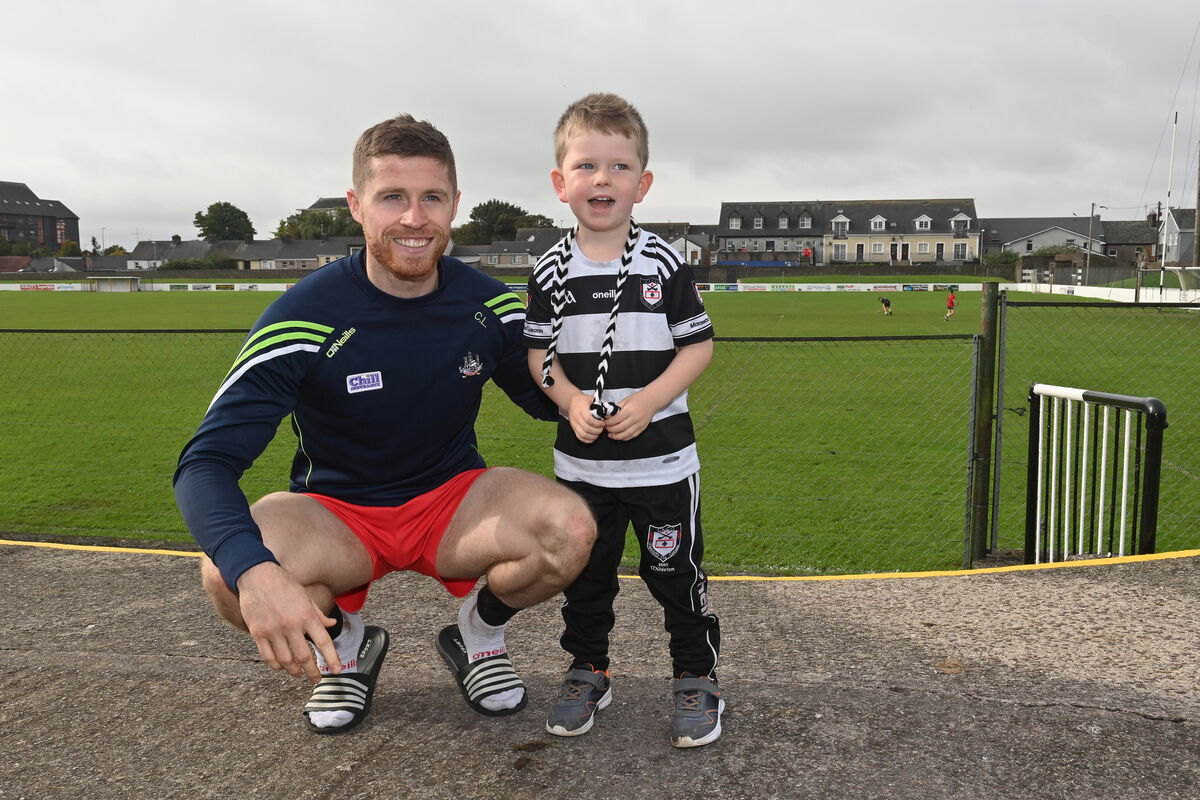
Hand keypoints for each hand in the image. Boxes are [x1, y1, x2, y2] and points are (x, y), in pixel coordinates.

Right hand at [236, 562, 339, 682]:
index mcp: (307, 615)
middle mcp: (291, 625)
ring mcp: (273, 631)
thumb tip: (332, 624)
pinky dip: (276, 666)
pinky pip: (268, 657)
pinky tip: (282, 667)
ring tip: (300, 674)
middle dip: (313, 672)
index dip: (332, 658)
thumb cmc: (284, 584)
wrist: (256, 575)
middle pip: (305, 657)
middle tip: (317, 679)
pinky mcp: (258, 633)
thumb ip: (319, 614)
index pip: (323, 642)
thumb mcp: (306, 596)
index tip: (337, 670)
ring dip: (294, 671)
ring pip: (286, 661)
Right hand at [567, 393, 605, 442]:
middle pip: (587, 428)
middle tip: (602, 429)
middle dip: (597, 431)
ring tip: (598, 433)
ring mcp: (574, 424)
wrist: (572, 402)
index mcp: (582, 409)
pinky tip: (592, 437)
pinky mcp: (573, 428)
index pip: (589, 419)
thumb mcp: (592, 399)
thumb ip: (600, 406)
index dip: (597, 423)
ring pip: (583, 434)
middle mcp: (577, 417)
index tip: (603, 423)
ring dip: (593, 436)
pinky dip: (587, 440)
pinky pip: (580, 437)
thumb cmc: (583, 401)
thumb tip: (608, 413)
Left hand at [604, 391, 653, 440]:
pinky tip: (619, 436)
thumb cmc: (638, 399)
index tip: (604, 422)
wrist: (652, 401)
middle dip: (610, 429)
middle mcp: (635, 418)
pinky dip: (624, 438)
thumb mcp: (625, 400)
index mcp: (629, 410)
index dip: (608, 422)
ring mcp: (639, 424)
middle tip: (606, 428)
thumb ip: (616, 408)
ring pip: (625, 434)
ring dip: (616, 436)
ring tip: (610, 435)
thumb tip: (607, 415)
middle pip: (620, 428)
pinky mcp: (642, 428)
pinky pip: (632, 436)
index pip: (616, 419)